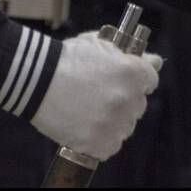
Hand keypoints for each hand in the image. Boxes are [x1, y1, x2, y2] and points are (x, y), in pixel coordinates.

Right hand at [30, 31, 160, 161]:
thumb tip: (154, 60)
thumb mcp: (99, 44)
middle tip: (100, 94)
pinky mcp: (100, 144)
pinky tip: (86, 126)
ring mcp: (115, 124)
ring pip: (125, 126)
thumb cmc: (67, 58)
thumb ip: (130, 53)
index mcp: (133, 73)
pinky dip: (101, 140)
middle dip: (124, 99)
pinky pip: (110, 146)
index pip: (150, 80)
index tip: (124, 80)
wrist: (35, 79)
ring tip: (89, 110)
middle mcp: (128, 100)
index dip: (137, 78)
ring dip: (113, 120)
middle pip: (137, 105)